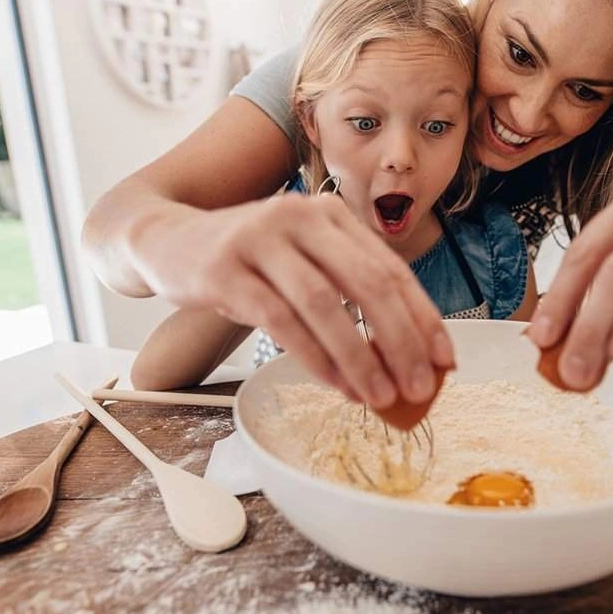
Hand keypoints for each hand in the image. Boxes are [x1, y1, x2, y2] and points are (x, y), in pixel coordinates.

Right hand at [130, 192, 454, 406]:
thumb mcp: (303, 259)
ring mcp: (260, 239)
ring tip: (382, 398)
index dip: (424, 317)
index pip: (391, 269)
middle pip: (367, 284)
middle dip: (402, 341)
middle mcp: (300, 217)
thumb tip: (405, 353)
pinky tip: (336, 385)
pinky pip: (280, 320)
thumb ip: (348, 291)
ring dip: (360, 358)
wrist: (167, 239)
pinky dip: (314, 357)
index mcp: (331, 215)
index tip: (446, 360)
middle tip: (421, 387)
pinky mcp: (224, 269)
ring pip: (325, 305)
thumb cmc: (249, 259)